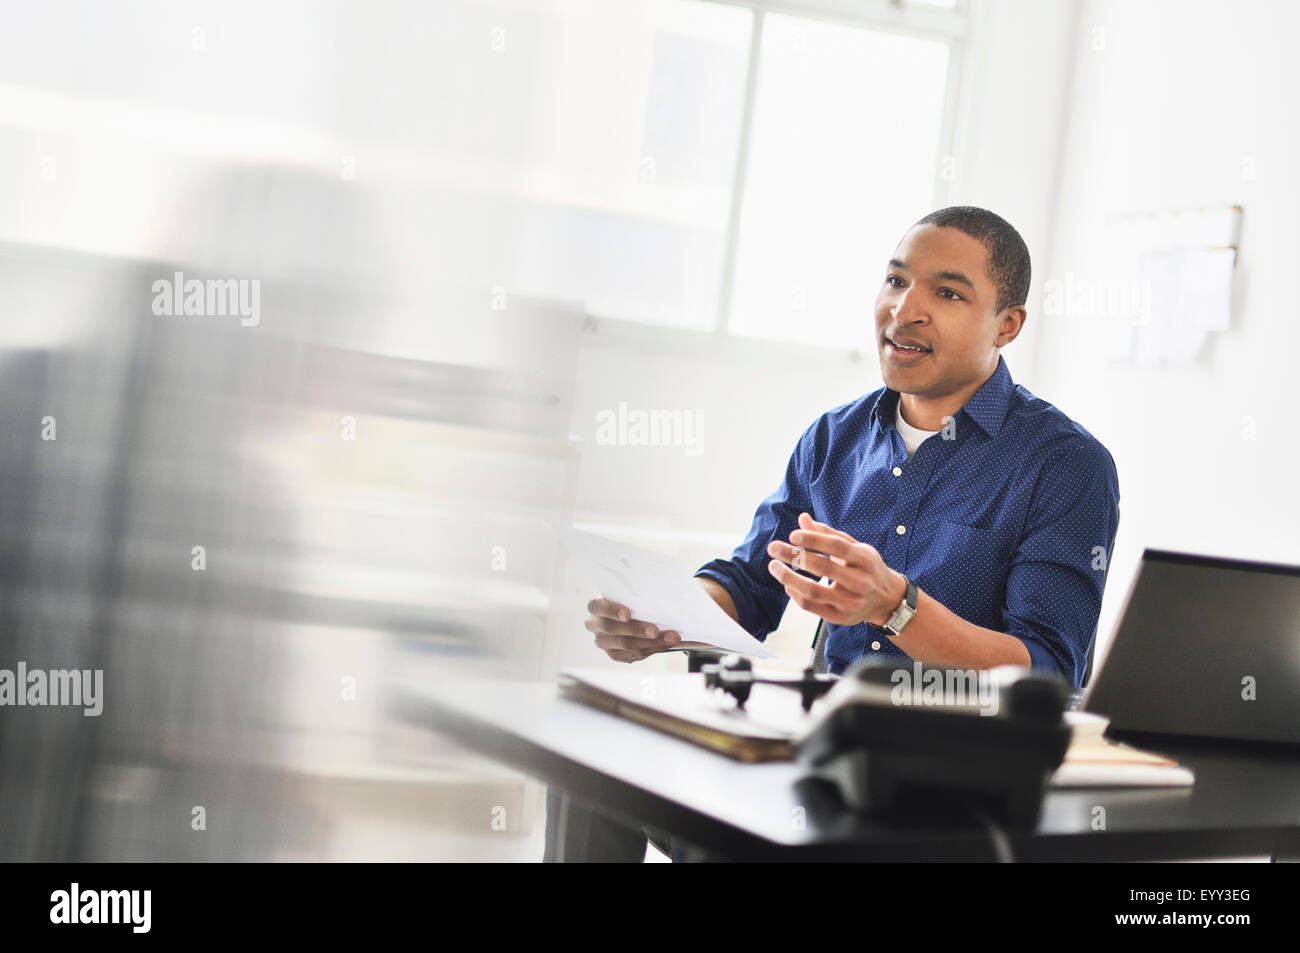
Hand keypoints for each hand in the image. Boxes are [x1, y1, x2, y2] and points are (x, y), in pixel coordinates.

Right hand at [584, 597, 681, 662]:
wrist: (627, 615)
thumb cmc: (629, 601)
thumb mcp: (628, 594)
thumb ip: (636, 595)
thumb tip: (658, 594)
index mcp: (596, 606)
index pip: (599, 607)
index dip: (612, 611)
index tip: (627, 614)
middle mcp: (595, 625)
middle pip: (613, 630)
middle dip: (637, 630)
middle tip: (655, 631)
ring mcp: (603, 641)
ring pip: (626, 645)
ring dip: (651, 643)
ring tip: (670, 638)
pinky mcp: (614, 654)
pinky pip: (633, 655)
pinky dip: (652, 649)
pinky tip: (665, 644)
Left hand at [764, 512, 906, 626]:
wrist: (887, 599)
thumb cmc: (865, 568)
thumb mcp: (854, 548)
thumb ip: (828, 534)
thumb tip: (802, 518)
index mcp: (864, 559)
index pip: (837, 547)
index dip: (814, 540)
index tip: (792, 535)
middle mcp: (860, 582)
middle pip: (823, 568)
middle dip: (795, 557)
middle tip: (773, 547)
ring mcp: (851, 602)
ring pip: (814, 591)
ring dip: (789, 579)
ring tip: (774, 566)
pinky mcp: (842, 618)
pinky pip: (813, 607)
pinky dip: (796, 595)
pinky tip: (787, 584)